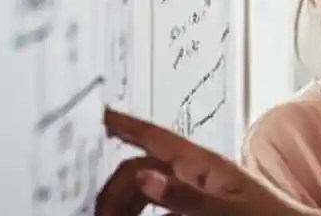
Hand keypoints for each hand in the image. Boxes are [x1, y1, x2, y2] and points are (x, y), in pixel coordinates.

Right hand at [97, 108, 310, 215]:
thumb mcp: (226, 212)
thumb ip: (184, 197)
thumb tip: (145, 178)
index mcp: (203, 163)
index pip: (154, 137)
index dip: (123, 124)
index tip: (94, 115)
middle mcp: (198, 172)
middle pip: (141, 170)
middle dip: (114, 188)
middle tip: (94, 212)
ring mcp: (198, 192)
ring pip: (147, 191)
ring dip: (125, 204)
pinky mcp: (199, 210)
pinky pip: (161, 210)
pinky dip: (143, 215)